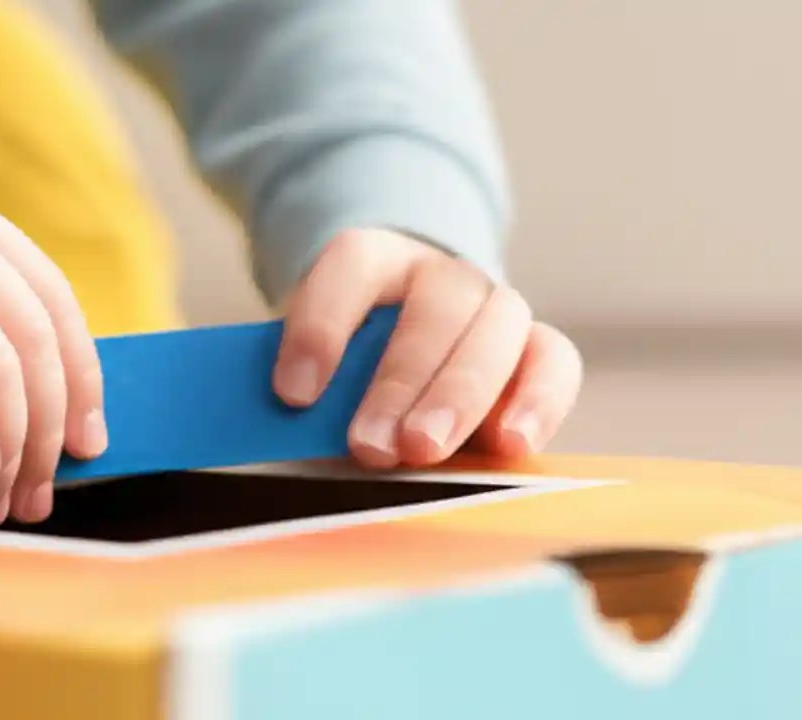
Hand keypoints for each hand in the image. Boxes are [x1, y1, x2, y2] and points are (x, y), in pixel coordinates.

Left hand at [272, 229, 581, 466]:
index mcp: (373, 258)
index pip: (352, 265)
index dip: (322, 325)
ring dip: (460, 394)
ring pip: (496, 329)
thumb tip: (290, 425)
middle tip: (370, 446)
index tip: (294, 394)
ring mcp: (494, 304)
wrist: (408, 340)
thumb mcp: (316, 361)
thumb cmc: (350, 358)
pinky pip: (555, 361)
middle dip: (399, 382)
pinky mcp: (538, 345)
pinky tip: (511, 444)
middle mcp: (440, 273)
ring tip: (425, 451)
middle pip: (431, 309)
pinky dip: (539, 401)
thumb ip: (306, 386)